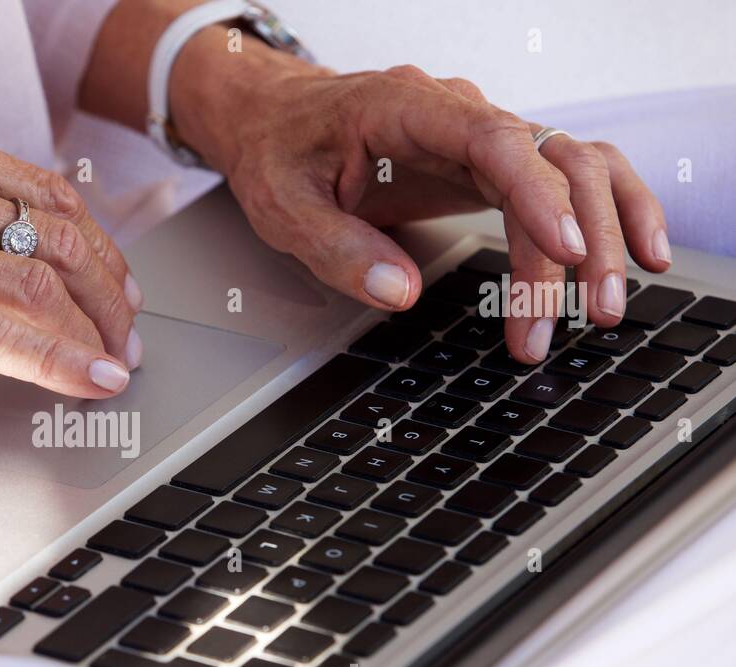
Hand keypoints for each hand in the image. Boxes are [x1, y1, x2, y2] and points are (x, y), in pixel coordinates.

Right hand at [0, 114, 142, 396]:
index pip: (44, 192)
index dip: (96, 243)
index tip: (116, 279)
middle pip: (59, 237)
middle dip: (109, 291)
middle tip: (128, 331)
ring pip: (42, 284)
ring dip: (93, 331)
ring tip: (115, 364)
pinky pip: (2, 335)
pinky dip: (59, 362)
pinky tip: (90, 382)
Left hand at [175, 58, 671, 362]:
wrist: (273, 117)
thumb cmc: (278, 152)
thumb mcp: (283, 205)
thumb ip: (336, 247)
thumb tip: (397, 292)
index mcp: (407, 109)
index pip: (493, 141)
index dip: (536, 194)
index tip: (565, 251)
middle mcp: (459, 115)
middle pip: (550, 160)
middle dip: (579, 240)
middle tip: (581, 315)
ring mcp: (482, 137)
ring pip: (573, 167)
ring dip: (602, 234)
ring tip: (602, 308)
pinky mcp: (490, 163)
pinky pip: (566, 177)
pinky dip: (607, 212)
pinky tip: (635, 256)